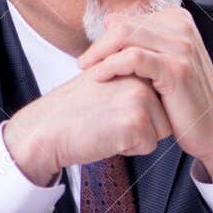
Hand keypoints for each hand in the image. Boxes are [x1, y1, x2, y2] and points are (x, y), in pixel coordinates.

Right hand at [1, 56, 171, 185]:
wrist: (46, 128)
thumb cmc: (75, 109)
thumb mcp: (106, 78)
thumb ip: (134, 77)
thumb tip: (164, 89)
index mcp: (135, 63)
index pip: (162, 96)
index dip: (140, 111)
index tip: (112, 107)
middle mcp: (141, 76)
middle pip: (166, 115)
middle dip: (142, 125)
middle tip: (108, 116)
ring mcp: (140, 97)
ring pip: (161, 131)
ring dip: (137, 137)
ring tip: (107, 125)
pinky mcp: (135, 121)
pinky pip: (149, 146)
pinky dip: (129, 149)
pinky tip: (105, 136)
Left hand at [76, 6, 212, 182]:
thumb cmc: (185, 100)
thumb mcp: (163, 63)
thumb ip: (141, 42)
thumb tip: (109, 19)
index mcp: (179, 21)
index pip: (129, 19)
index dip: (107, 38)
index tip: (93, 58)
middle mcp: (182, 27)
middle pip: (124, 24)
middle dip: (99, 44)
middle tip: (83, 64)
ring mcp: (182, 46)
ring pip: (124, 35)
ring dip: (100, 53)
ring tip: (86, 70)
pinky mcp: (176, 68)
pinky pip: (132, 58)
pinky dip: (110, 66)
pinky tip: (98, 78)